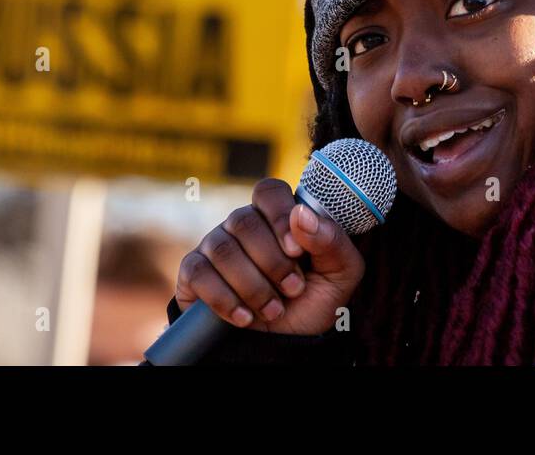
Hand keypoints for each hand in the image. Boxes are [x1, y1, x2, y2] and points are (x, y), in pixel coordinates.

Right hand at [174, 177, 365, 335]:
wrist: (286, 344)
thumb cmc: (314, 300)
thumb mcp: (340, 273)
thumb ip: (331, 240)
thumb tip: (301, 214)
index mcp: (278, 216)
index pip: (269, 192)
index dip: (280, 216)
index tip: (295, 250)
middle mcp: (243, 224)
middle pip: (244, 222)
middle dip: (273, 263)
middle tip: (293, 290)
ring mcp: (215, 245)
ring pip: (223, 249)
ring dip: (253, 286)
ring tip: (274, 309)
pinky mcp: (194, 272)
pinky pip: (198, 273)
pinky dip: (225, 299)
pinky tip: (245, 317)